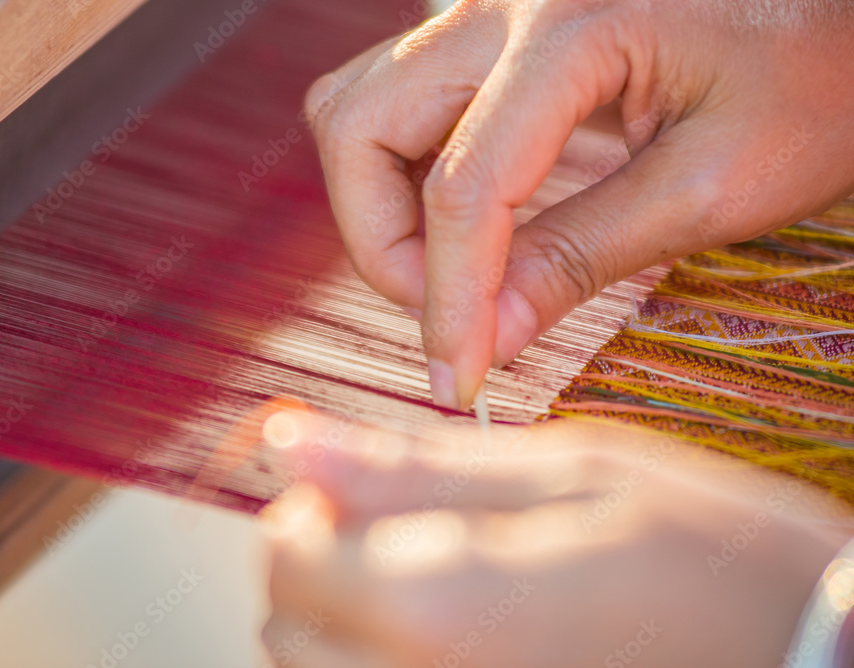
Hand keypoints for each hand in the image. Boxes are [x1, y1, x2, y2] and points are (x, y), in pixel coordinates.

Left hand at [262, 417, 853, 666]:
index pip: (282, 554)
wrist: (812, 660)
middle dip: (322, 566)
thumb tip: (290, 439)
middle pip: (285, 628)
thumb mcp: (567, 472)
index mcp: (435, 605)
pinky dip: (384, 663)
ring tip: (444, 585)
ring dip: (347, 624)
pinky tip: (455, 636)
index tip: (370, 487)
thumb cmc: (710, 556)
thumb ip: (411, 466)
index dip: (312, 506)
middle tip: (412, 533)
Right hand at [303, 0, 853, 409]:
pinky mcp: (492, 37)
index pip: (462, 185)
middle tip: (445, 313)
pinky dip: (402, 177)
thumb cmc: (814, 80)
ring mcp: (489, 12)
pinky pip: (398, 104)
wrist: (838, 13)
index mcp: (568, 27)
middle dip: (381, 241)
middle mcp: (503, 4)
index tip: (459, 378)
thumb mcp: (711, 185)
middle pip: (359, 125)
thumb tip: (488, 337)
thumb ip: (582, 256)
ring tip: (447, 272)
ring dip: (379, 206)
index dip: (447, 298)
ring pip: (360, 110)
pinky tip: (463, 224)